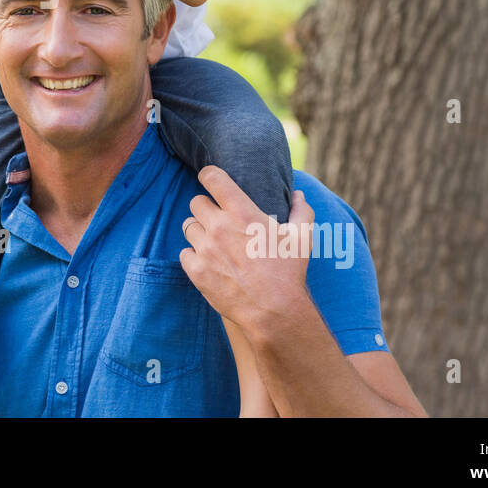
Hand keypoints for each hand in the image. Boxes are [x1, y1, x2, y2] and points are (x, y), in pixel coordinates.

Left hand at [179, 167, 315, 331]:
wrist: (273, 311)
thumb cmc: (289, 272)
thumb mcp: (302, 238)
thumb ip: (301, 211)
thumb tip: (299, 195)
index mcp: (242, 212)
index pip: (212, 178)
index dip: (209, 175)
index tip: (211, 179)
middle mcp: (219, 226)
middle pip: (196, 202)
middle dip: (206, 208)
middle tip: (218, 220)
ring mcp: (205, 249)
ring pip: (188, 226)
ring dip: (199, 231)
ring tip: (214, 242)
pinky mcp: (196, 270)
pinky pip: (185, 253)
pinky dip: (194, 256)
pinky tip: (209, 262)